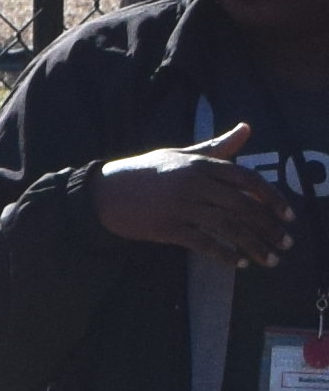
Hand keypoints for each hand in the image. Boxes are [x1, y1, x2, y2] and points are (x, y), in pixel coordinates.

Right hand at [94, 122, 286, 268]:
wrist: (101, 193)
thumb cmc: (143, 172)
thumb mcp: (180, 155)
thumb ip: (216, 147)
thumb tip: (247, 128)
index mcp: (200, 164)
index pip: (247, 180)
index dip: (272, 198)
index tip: (288, 215)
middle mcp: (194, 184)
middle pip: (243, 207)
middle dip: (269, 227)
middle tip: (285, 243)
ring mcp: (181, 206)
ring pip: (228, 227)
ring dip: (254, 245)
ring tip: (270, 259)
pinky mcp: (167, 227)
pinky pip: (204, 243)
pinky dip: (224, 254)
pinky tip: (238, 262)